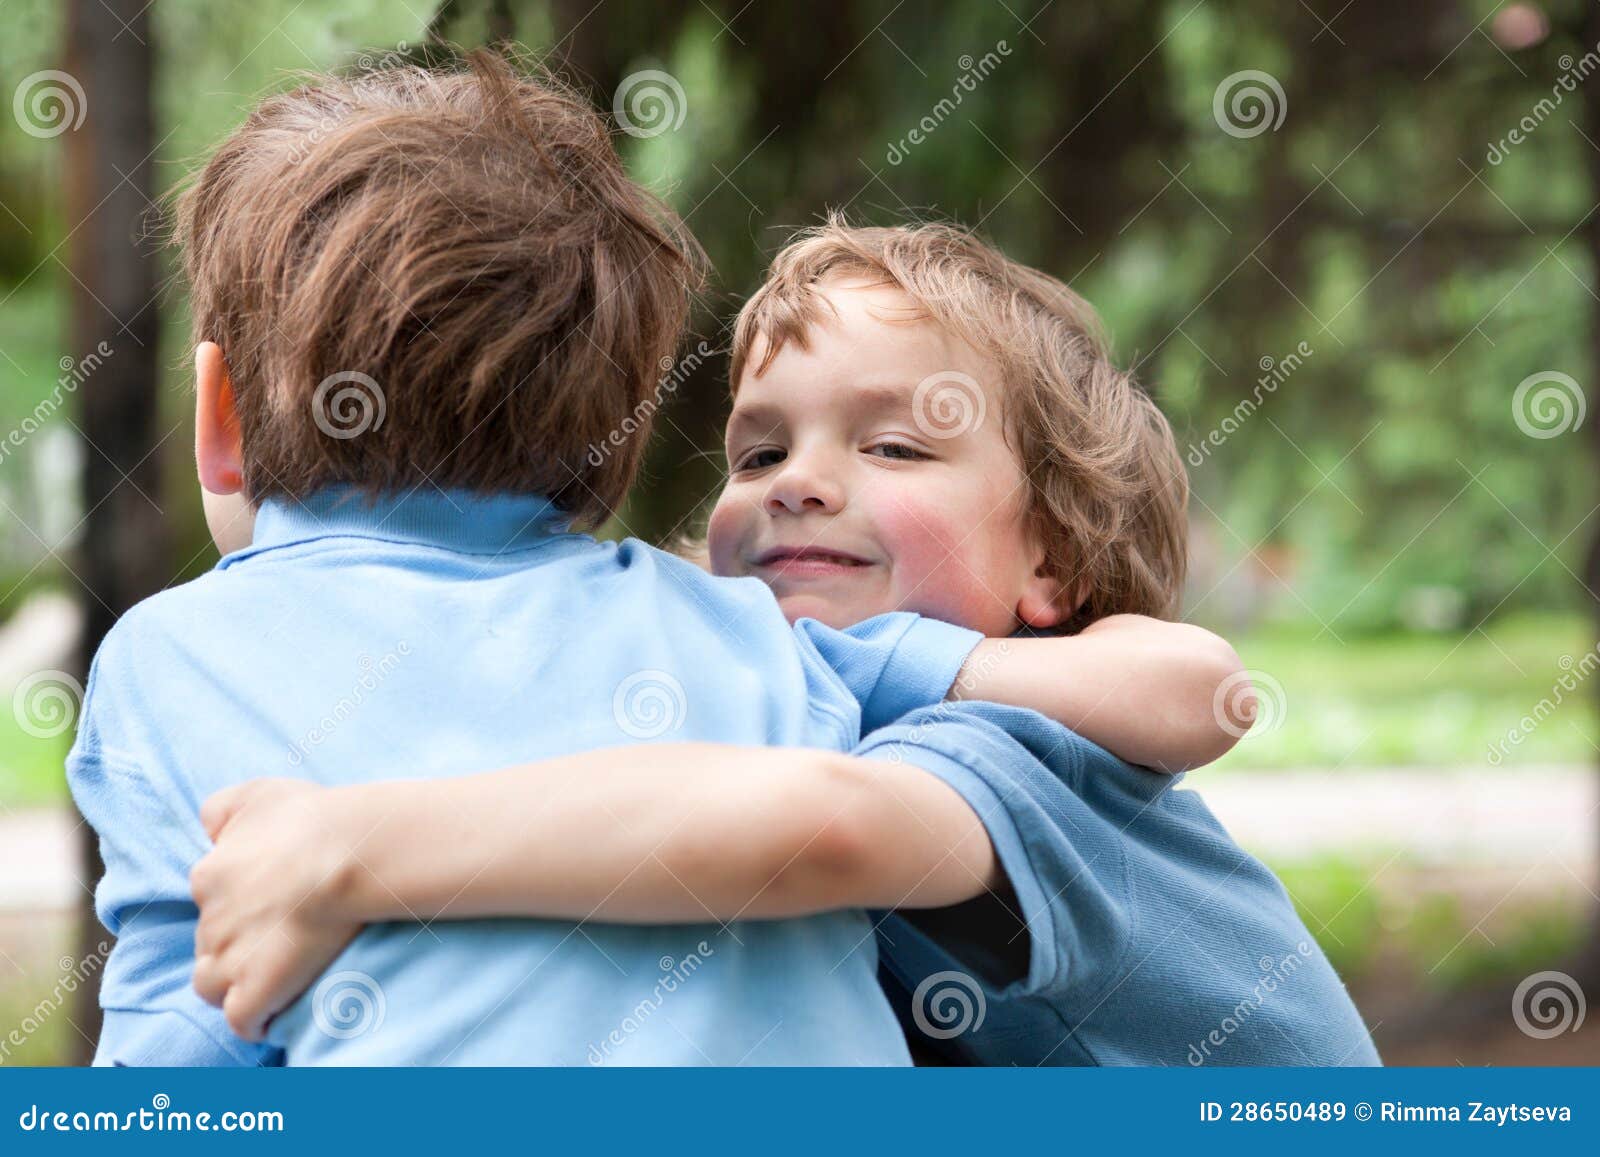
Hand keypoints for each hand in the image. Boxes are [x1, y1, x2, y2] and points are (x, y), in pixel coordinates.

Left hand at [190, 778, 361, 1040]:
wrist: (345, 854)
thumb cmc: (310, 819)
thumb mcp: (256, 793)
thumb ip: (221, 809)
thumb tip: (211, 832)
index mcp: (210, 876)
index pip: (209, 900)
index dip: (237, 904)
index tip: (269, 903)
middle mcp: (210, 921)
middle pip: (209, 943)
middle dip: (234, 944)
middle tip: (277, 937)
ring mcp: (230, 960)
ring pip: (211, 985)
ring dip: (233, 984)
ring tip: (267, 978)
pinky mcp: (255, 991)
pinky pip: (241, 1020)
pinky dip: (253, 1021)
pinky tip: (273, 1014)